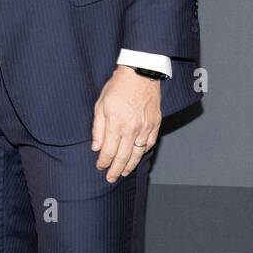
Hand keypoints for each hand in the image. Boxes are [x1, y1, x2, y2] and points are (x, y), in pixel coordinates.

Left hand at [91, 66, 160, 182]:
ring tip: (124, 173)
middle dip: (116, 170)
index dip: (104, 163)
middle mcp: (132, 129)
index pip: (109, 152)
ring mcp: (145, 127)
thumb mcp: (101, 105)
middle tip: (111, 178)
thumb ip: (98, 128)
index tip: (100, 167)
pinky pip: (150, 143)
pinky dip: (143, 152)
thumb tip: (96, 147)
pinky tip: (137, 156)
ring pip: (138, 153)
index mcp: (116, 124)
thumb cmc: (118, 86)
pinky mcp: (155, 123)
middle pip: (123, 157)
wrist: (141, 73)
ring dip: (130, 165)